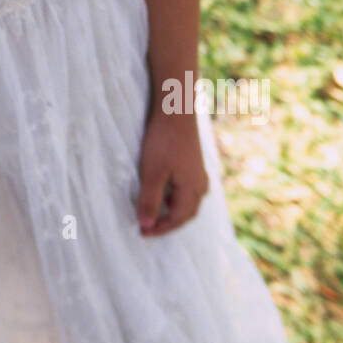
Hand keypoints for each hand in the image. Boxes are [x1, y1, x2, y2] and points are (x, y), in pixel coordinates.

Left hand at [135, 107, 209, 235]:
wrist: (175, 109)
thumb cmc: (163, 141)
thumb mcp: (152, 173)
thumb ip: (149, 201)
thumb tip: (146, 226)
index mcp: (193, 190)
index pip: (177, 219)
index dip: (159, 229)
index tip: (141, 233)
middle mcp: (200, 184)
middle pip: (186, 213)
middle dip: (167, 223)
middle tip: (148, 228)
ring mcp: (199, 173)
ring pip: (188, 202)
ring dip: (172, 211)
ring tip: (155, 214)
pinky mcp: (193, 163)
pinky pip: (187, 190)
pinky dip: (175, 198)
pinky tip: (164, 192)